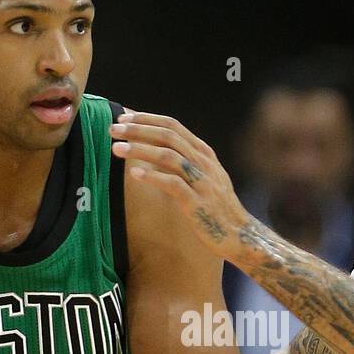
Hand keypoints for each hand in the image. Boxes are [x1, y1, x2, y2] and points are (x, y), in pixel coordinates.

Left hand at [109, 111, 253, 258]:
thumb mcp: (204, 177)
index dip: (146, 119)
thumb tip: (155, 150)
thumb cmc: (216, 208)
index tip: (124, 118)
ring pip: (168, 156)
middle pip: (168, 136)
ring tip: (116, 149)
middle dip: (138, 129)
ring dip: (140, 150)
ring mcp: (202, 182)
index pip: (173, 125)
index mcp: (204, 153)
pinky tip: (134, 174)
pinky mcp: (197, 203)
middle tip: (113, 129)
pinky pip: (173, 184)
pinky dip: (152, 177)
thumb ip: (185, 162)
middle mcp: (204, 163)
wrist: (240, 235)